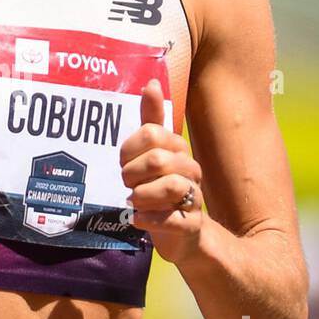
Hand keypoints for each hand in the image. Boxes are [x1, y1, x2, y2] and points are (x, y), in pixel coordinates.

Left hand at [119, 79, 203, 263]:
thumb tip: (152, 83)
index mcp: (179, 149)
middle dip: (133, 174)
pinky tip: (137, 219)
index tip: (124, 162)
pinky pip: (173, 220)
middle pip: (158, 160)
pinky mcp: (191, 225)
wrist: (185, 235)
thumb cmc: (161, 190)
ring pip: (170, 187)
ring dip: (142, 196)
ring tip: (134, 201)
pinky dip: (149, 220)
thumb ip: (151, 121)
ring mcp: (194, 198)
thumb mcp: (154, 154)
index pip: (151, 134)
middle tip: (127, 184)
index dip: (129, 149)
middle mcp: (190, 170)